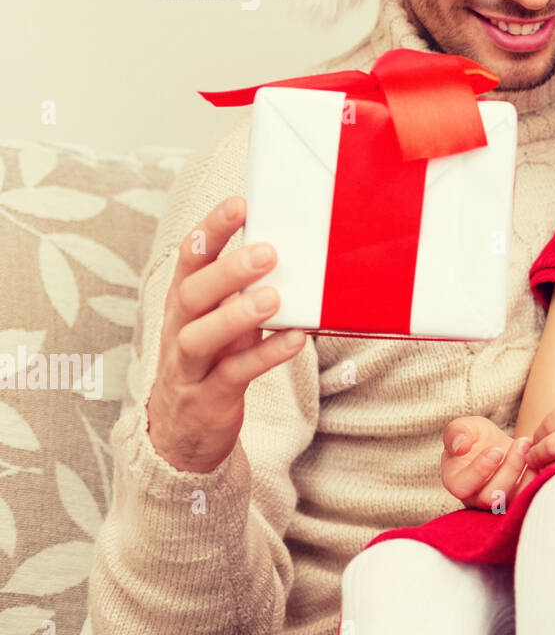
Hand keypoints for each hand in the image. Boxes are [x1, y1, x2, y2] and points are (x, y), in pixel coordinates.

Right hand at [146, 197, 305, 473]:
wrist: (183, 432)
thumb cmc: (214, 359)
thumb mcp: (222, 318)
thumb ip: (244, 288)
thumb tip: (291, 247)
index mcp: (184, 300)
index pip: (191, 257)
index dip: (212, 228)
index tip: (241, 203)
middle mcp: (179, 328)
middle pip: (192, 294)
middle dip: (227, 270)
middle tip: (267, 252)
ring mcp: (189, 367)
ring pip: (201, 337)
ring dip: (237, 314)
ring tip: (274, 298)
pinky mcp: (208, 399)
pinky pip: (235, 374)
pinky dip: (265, 356)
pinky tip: (294, 339)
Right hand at [441, 416, 533, 511]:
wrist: (494, 444)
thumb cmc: (474, 437)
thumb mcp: (463, 427)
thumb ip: (456, 433)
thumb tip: (460, 446)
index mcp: (455, 481)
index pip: (462, 487)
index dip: (479, 471)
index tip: (496, 450)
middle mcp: (475, 498)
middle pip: (491, 496)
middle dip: (509, 469)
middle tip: (521, 444)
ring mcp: (497, 502)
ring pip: (512, 498)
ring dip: (525, 473)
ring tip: (528, 445)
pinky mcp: (517, 499)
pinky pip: (529, 496)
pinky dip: (537, 477)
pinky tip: (538, 455)